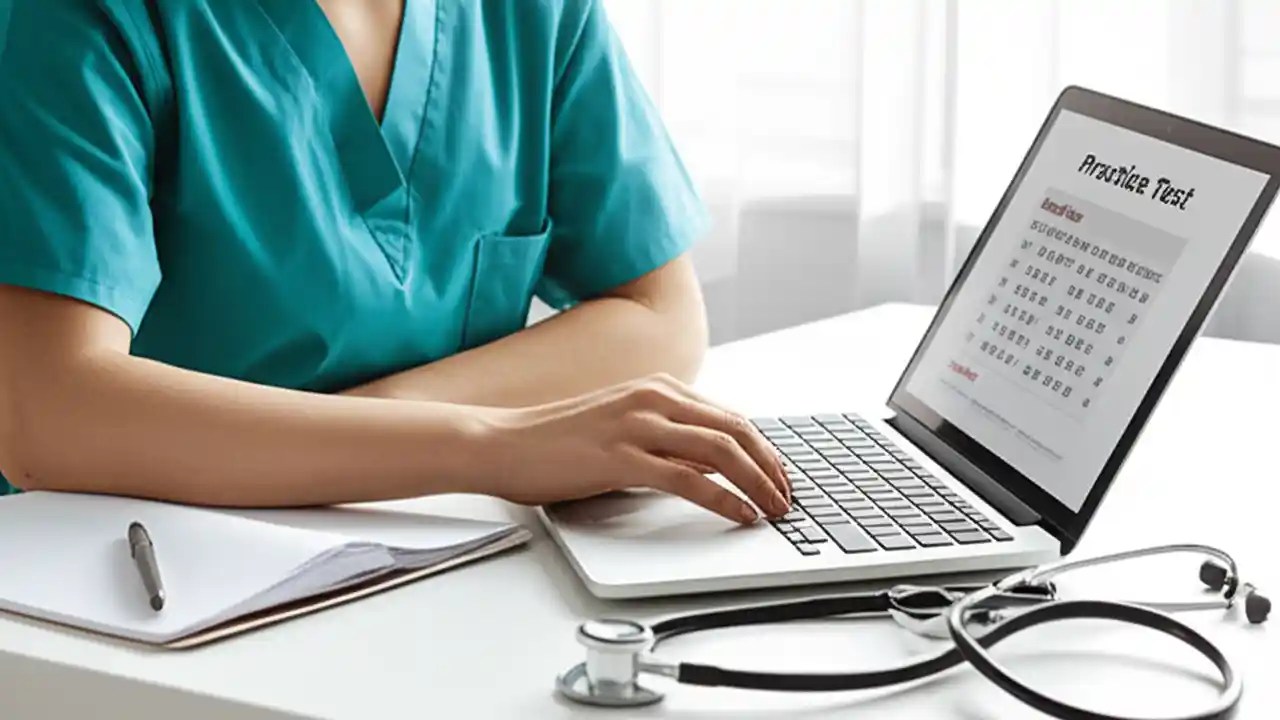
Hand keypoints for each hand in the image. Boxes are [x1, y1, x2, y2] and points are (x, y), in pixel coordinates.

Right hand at [485, 373, 791, 523]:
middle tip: (787, 496)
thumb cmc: (555, 440)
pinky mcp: (621, 457)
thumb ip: (662, 436)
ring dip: (757, 483)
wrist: (502, 441)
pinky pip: (689, 480)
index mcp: (656, 387)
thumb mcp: (620, 424)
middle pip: (736, 429)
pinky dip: (723, 499)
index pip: (730, 416)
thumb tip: (707, 464)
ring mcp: (637, 424)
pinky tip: (740, 514)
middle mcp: (652, 398)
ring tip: (774, 509)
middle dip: (770, 466)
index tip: (779, 476)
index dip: (763, 449)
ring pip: (721, 451)